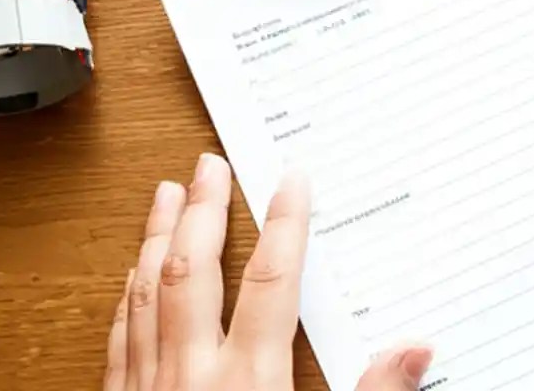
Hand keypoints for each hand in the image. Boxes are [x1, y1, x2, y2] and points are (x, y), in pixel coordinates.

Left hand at [105, 153, 431, 390]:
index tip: (291, 179)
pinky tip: (128, 277)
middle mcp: (189, 377)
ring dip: (155, 238)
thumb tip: (415, 350)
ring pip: (143, 294)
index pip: (269, 280)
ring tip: (166, 196)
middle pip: (193, 271)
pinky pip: (118, 337)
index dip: (284, 222)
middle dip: (204, 210)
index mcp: (246, 383)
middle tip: (208, 163)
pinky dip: (125, 295)